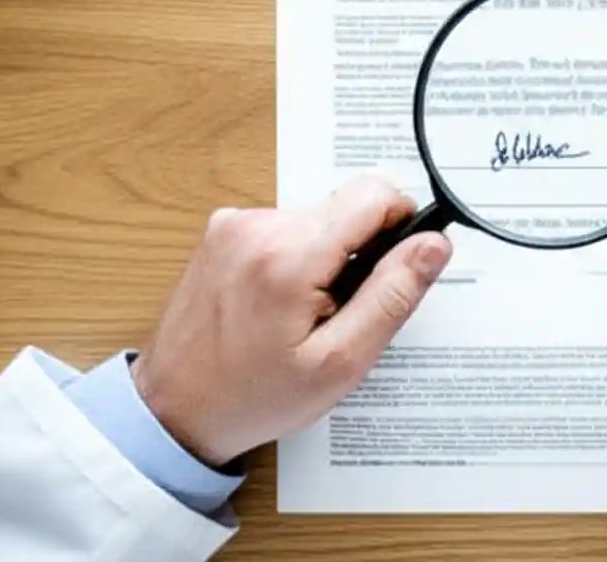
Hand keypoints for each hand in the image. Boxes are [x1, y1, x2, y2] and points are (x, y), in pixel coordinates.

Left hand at [131, 176, 451, 466]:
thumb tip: (432, 245)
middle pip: (346, 207)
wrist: (174, 411)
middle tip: (339, 312)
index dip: (401, 225)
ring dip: (325, 259)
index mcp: (288, 254)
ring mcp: (233, 225)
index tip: (394, 268)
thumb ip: (392, 296)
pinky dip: (296, 259)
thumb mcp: (340, 362)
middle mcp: (256, 225)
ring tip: (304, 316)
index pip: (373, 194)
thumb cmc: (252, 397)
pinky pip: (285, 228)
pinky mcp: (222, 231)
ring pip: (317, 219)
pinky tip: (279, 306)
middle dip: (358, 254)